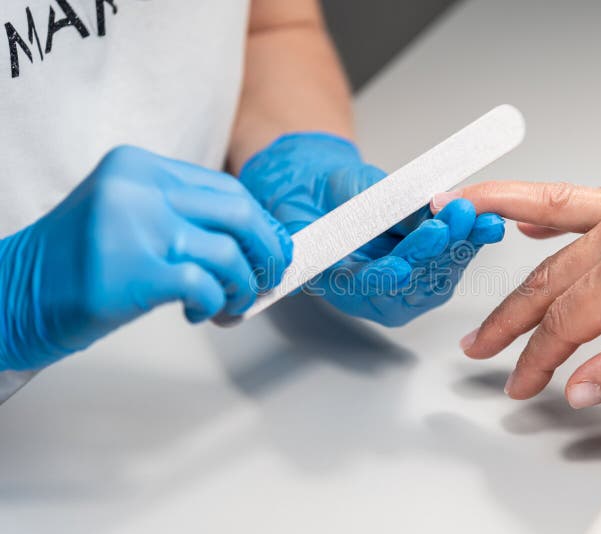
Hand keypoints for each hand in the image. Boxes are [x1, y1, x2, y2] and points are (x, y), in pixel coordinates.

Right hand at [0, 146, 291, 371]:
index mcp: (139, 167)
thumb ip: (183, 218)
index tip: (275, 247)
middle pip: (238, 213)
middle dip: (268, 250)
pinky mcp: (131, 271)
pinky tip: (198, 312)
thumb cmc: (78, 263)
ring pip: (228, 253)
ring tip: (231, 304)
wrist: (13, 293)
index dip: (261, 222)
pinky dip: (213, 303)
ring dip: (243, 286)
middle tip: (271, 277)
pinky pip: (204, 285)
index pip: (225, 188)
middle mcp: (138, 188)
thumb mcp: (130, 218)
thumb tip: (256, 242)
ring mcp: (133, 227)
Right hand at [241, 133, 504, 325]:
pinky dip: (470, 239)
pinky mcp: (429, 267)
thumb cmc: (320, 197)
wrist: (326, 192)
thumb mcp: (336, 197)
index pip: (364, 287)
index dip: (383, 278)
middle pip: (410, 283)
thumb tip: (408, 219)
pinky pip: (452, 258)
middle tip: (448, 223)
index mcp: (337, 283)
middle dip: (433, 252)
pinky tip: (486, 223)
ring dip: (458, 244)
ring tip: (471, 214)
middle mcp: (374, 293)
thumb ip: (364, 213)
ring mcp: (405, 284)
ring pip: (437, 273)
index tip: (400, 266)